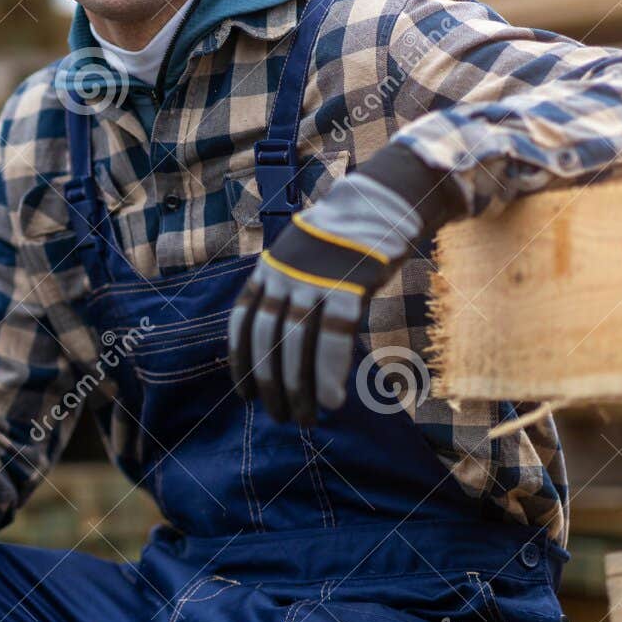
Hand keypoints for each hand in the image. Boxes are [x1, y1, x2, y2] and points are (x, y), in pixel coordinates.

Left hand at [229, 145, 461, 424]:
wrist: (380, 202)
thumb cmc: (342, 237)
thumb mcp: (298, 255)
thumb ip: (285, 288)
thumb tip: (281, 334)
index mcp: (268, 269)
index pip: (243, 322)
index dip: (241, 362)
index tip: (245, 394)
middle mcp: (284, 275)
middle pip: (268, 340)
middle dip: (270, 384)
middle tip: (279, 417)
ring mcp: (315, 280)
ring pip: (297, 344)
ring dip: (299, 388)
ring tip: (304, 419)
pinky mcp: (349, 286)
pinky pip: (335, 337)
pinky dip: (330, 372)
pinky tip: (331, 401)